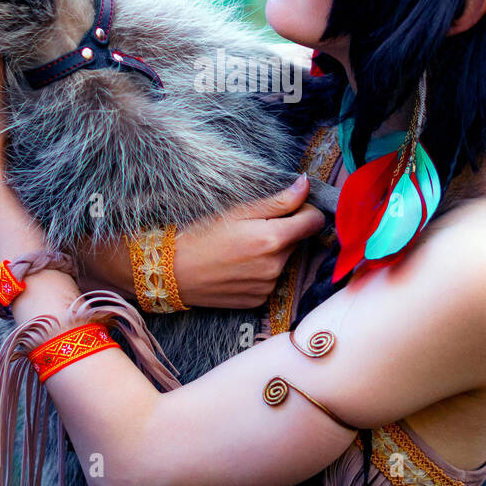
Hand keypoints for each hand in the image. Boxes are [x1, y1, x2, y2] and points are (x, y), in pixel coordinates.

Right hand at [170, 175, 325, 308]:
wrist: (171, 271)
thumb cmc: (200, 234)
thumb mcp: (237, 210)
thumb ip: (278, 200)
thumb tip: (306, 184)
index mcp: (274, 239)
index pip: (314, 222)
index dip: (304, 210)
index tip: (288, 208)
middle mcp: (276, 267)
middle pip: (297, 240)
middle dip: (283, 231)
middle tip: (251, 227)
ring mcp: (268, 287)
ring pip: (284, 260)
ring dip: (271, 252)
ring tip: (240, 248)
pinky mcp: (258, 300)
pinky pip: (271, 280)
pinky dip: (260, 271)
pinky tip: (237, 266)